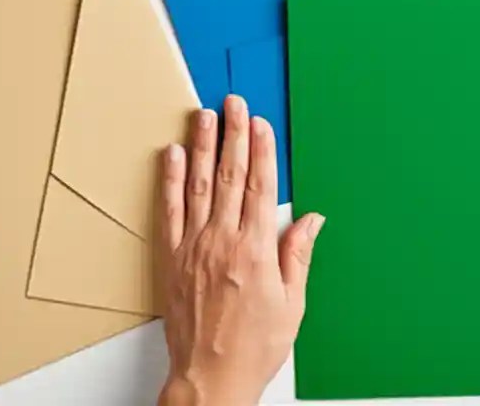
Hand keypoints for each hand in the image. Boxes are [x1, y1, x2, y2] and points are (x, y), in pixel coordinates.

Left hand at [157, 95, 324, 405]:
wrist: (212, 377)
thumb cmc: (254, 346)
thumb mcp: (292, 302)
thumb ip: (297, 254)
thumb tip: (309, 219)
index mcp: (256, 249)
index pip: (260, 186)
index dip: (261, 150)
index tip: (260, 124)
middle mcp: (222, 241)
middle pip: (229, 176)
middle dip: (233, 135)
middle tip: (233, 103)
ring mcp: (194, 248)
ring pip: (198, 185)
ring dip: (202, 146)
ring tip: (204, 116)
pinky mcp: (172, 260)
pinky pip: (169, 211)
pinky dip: (170, 181)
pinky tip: (171, 156)